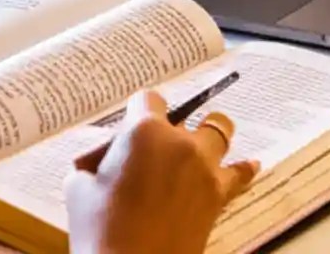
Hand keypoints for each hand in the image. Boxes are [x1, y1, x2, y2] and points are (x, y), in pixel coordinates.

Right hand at [65, 91, 259, 253]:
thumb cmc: (100, 230)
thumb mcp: (79, 186)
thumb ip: (95, 162)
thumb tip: (103, 161)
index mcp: (143, 131)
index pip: (147, 99)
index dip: (137, 111)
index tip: (131, 123)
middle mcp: (180, 142)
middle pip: (185, 115)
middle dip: (171, 126)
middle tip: (156, 146)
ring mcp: (204, 168)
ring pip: (220, 132)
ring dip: (208, 136)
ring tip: (201, 143)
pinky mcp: (218, 196)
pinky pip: (239, 174)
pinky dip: (243, 169)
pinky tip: (251, 164)